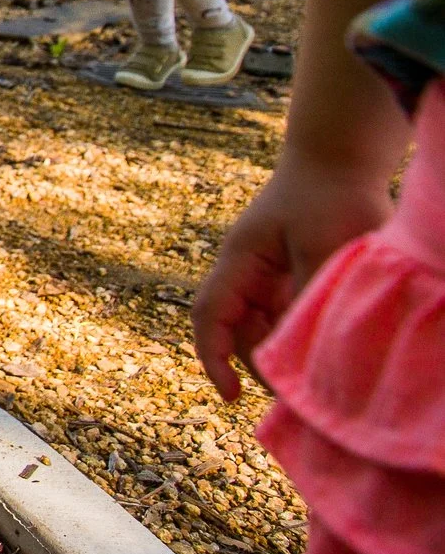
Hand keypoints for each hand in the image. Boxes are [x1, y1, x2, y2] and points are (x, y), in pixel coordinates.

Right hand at [192, 158, 392, 399]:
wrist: (341, 157)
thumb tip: (299, 351)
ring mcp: (270, 274)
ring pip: (266, 327)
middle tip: (299, 391)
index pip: (211, 316)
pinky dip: (302, 333)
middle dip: (261, 363)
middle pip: (239, 331)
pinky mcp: (293, 275)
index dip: (213, 359)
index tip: (232, 397)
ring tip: (320, 369)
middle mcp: (247, 271)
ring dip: (285, 348)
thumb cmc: (329, 196)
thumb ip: (306, 299)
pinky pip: (289, 315)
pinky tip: (329, 343)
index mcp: (240, 260)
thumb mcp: (320, 250)